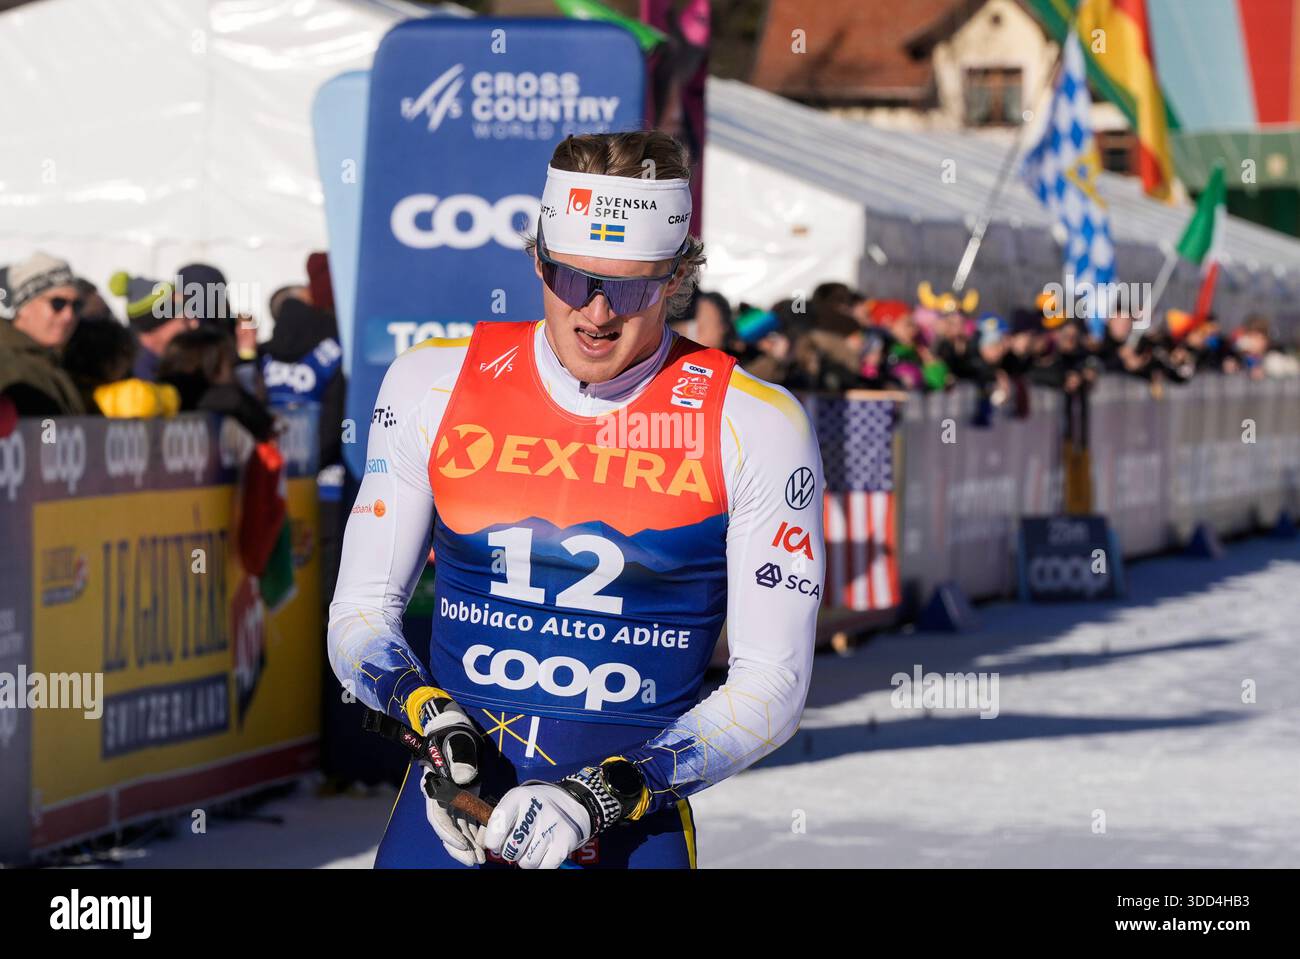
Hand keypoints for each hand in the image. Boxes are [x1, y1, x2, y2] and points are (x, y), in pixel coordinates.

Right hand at [417, 693, 484, 865]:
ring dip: (468, 844)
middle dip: (460, 846)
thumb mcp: (458, 745)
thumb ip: (461, 760)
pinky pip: (469, 820)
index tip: (462, 844)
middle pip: (448, 828)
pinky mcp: (464, 798)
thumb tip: (465, 777)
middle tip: (473, 860)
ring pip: (458, 827)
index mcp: (436, 787)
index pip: (439, 817)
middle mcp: (442, 797)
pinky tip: (486, 843)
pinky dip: (476, 832)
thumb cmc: (454, 736)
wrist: (455, 729)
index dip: (449, 833)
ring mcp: (453, 799)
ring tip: (480, 858)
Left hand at [484, 782, 590, 869]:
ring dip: (527, 859)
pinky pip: (543, 867)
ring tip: (533, 846)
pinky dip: (542, 864)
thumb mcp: (518, 802)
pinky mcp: (564, 843)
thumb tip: (488, 845)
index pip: (497, 826)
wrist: (574, 803)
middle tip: (518, 844)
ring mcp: (551, 827)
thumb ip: (500, 821)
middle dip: (510, 852)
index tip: (497, 842)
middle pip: (511, 849)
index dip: (493, 841)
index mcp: (519, 797)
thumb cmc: (536, 807)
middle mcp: (535, 809)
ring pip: (526, 862)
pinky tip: (545, 850)